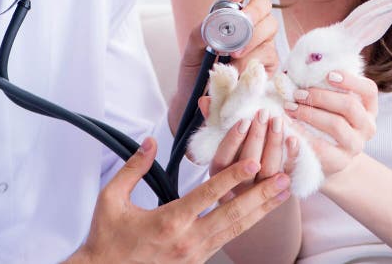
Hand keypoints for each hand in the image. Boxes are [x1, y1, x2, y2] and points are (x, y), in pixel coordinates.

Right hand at [72, 137, 290, 262]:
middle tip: (284, 179)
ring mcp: (195, 255)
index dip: (232, 178)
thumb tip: (151, 141)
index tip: (252, 162)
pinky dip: (246, 224)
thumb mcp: (112, 198)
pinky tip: (258, 212)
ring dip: (261, 211)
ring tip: (282, 194)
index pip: (207, 196)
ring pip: (236, 230)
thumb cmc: (106, 238)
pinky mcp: (197, 262)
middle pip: (233, 216)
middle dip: (261, 196)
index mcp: (169, 222)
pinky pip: (227, 239)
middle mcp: (188, 241)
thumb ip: (134, 167)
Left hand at [169, 0, 277, 131]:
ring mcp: (263, 45)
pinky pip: (269, 55)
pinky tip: (239, 71)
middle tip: (238, 30)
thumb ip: (200, 33)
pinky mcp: (269, 66)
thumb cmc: (195, 73)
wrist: (197, 102)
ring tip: (232, 58)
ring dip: (251, 41)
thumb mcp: (191, 51)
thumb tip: (215, 24)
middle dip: (252, 15)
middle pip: (264, 7)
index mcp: (230, 19)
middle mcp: (250, 28)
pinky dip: (252, 61)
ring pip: (269, 29)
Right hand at [199, 103, 300, 202]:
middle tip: (264, 115)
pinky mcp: (278, 194)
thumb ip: (213, 122)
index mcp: (218, 174)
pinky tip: (293, 141)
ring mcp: (257, 194)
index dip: (233, 140)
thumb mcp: (220, 142)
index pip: (223, 158)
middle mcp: (236, 187)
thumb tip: (204, 101)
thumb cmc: (233, 157)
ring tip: (278, 123)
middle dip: (257, 138)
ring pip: (267, 172)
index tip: (244, 121)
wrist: (249, 192)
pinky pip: (287, 177)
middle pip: (247, 163)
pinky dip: (291, 160)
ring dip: (274, 145)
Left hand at [283, 71, 377, 177]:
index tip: (328, 74)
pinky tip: (288, 126)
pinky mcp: (340, 162)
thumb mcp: (330, 104)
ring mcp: (355, 146)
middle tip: (297, 93)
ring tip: (289, 107)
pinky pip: (321, 147)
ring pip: (336, 125)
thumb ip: (324, 86)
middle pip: (349, 106)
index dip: (350, 80)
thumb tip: (304, 62)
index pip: (369, 90)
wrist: (324, 159)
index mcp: (368, 108)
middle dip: (321, 96)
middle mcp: (367, 127)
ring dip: (309, 113)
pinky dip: (302, 134)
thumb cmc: (323, 121)